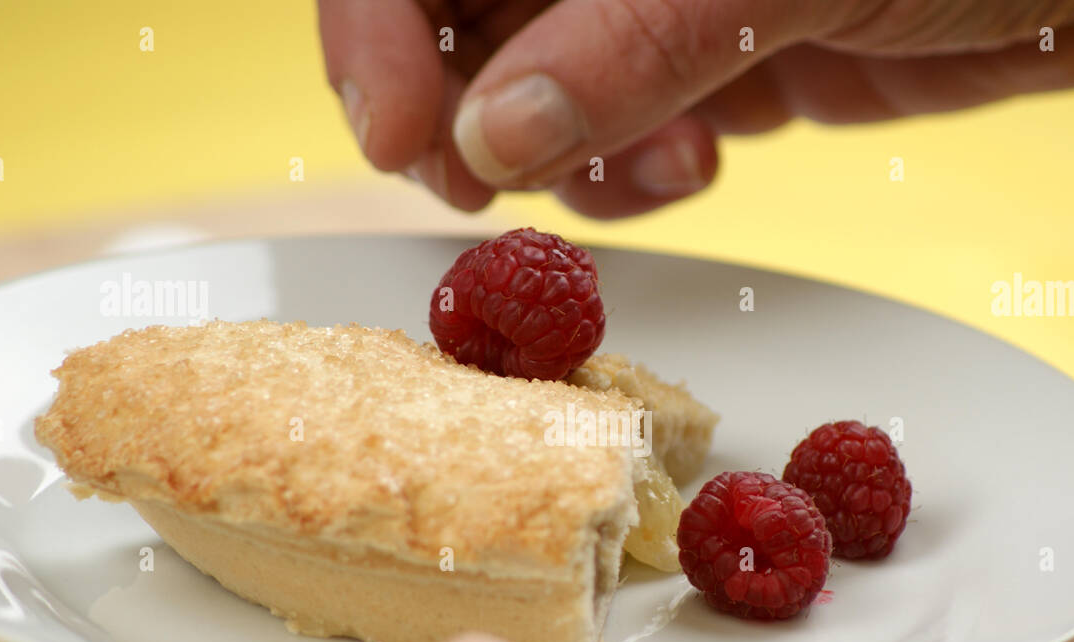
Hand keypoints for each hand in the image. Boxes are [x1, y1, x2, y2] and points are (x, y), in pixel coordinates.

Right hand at [316, 0, 1073, 218]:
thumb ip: (632, 40)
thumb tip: (487, 135)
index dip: (375, 26)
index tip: (398, 135)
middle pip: (449, 15)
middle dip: (455, 112)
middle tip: (487, 193)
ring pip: (521, 86)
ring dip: (550, 158)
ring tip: (646, 178)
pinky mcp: (698, 59)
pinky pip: (605, 129)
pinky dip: (618, 174)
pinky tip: (683, 173)